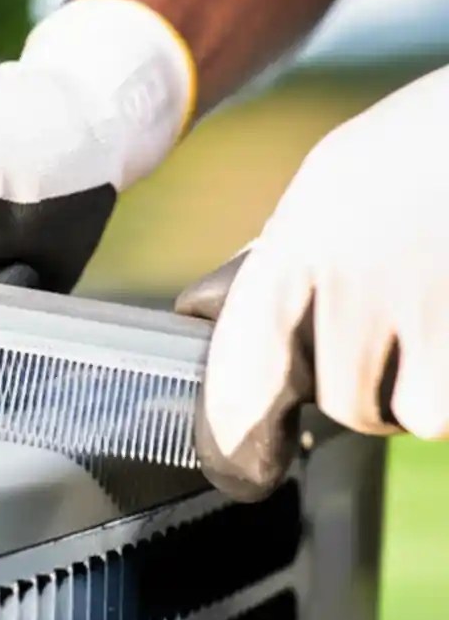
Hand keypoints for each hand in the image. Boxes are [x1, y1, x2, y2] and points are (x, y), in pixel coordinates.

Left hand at [176, 64, 448, 501]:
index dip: (236, 440)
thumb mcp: (329, 188)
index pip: (241, 382)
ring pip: (414, 414)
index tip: (243, 470)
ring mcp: (430, 324)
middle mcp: (354, 295)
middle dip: (372, 380)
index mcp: (295, 253)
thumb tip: (196, 308)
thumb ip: (269, 262)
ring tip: (443, 298)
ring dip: (429, 381)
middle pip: (347, 406)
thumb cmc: (425, 148)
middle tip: (402, 312)